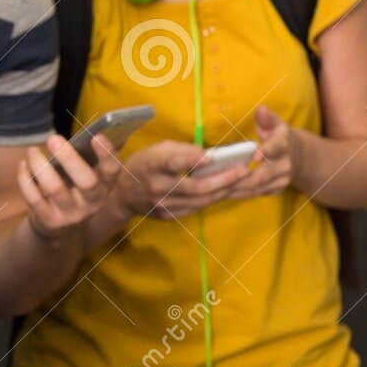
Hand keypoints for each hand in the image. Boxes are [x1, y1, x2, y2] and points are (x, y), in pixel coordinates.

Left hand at [17, 133, 123, 239]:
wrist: (58, 227)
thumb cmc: (72, 189)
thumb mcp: (83, 177)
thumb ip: (82, 159)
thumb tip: (71, 135)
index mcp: (104, 187)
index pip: (112, 171)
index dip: (106, 154)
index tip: (96, 136)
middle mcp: (92, 203)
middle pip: (86, 182)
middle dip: (69, 158)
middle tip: (53, 138)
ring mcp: (72, 214)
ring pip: (55, 188)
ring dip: (40, 165)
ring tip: (32, 150)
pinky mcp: (50, 221)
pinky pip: (35, 198)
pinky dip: (25, 179)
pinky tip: (23, 165)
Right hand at [118, 140, 253, 219]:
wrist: (122, 195)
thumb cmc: (142, 165)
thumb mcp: (155, 150)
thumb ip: (180, 150)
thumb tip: (207, 155)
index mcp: (150, 165)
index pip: (171, 163)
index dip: (190, 160)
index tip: (209, 157)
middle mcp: (156, 187)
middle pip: (195, 187)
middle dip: (223, 180)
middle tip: (244, 171)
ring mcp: (163, 204)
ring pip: (200, 201)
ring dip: (223, 191)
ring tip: (241, 181)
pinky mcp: (168, 216)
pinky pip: (195, 207)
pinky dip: (211, 199)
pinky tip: (223, 190)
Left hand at [222, 106, 295, 199]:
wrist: (298, 156)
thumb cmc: (278, 135)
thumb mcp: (275, 123)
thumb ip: (266, 118)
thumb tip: (261, 109)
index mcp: (283, 144)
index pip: (274, 148)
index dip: (264, 152)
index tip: (253, 157)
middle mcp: (285, 164)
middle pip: (263, 175)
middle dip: (242, 177)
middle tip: (220, 177)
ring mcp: (282, 179)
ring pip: (258, 187)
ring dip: (237, 189)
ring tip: (216, 187)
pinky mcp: (277, 189)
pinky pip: (257, 194)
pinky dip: (240, 194)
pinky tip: (223, 193)